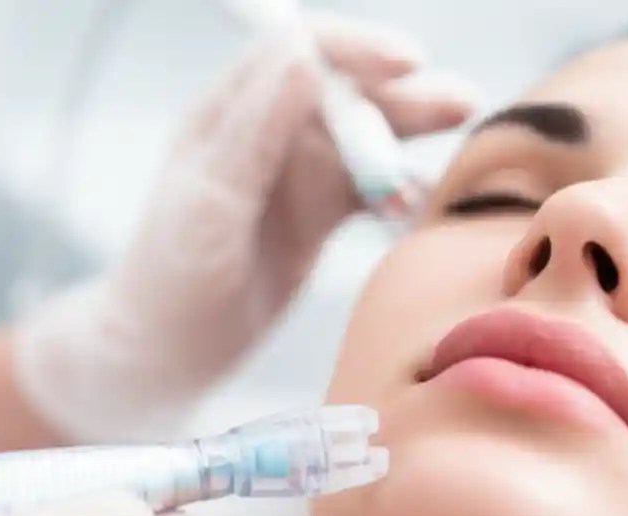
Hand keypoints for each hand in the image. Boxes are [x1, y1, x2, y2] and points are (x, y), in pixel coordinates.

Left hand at [16, 15, 475, 441]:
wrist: (167, 354)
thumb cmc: (171, 276)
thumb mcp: (210, 201)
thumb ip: (258, 130)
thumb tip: (303, 54)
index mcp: (229, 112)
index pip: (300, 51)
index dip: (355, 49)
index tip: (406, 62)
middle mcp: (266, 131)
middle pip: (345, 91)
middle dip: (400, 93)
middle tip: (459, 104)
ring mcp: (294, 173)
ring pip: (365, 137)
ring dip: (410, 133)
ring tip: (461, 133)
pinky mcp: (316, 214)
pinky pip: (370, 187)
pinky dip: (399, 189)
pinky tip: (419, 204)